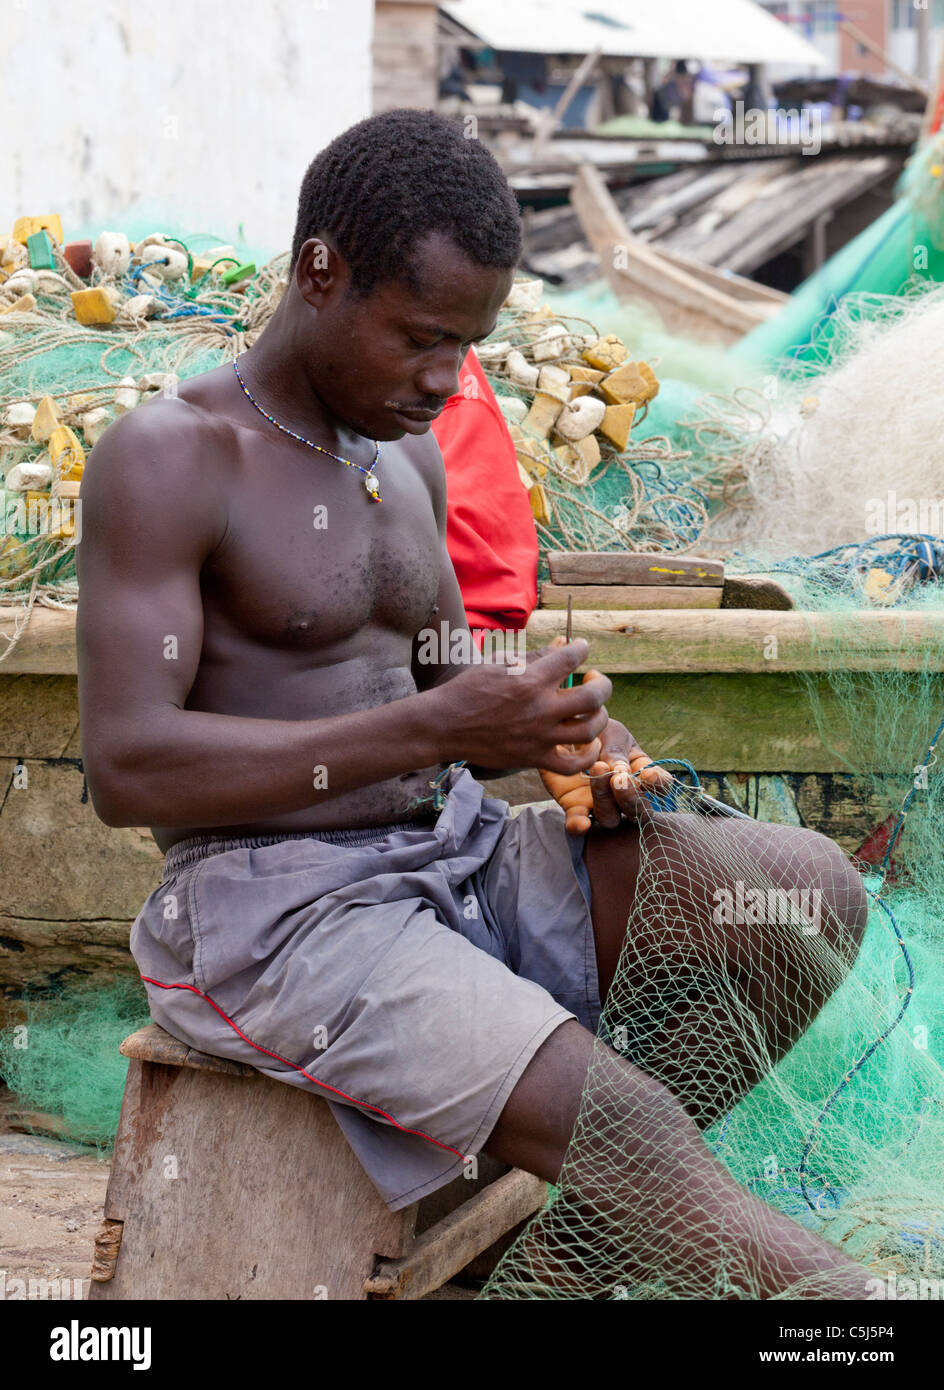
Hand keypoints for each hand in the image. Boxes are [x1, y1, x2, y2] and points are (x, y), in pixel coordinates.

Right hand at [431, 635, 611, 774]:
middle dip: (602, 684)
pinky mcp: (533, 758)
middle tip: (595, 680)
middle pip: (592, 697)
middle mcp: (539, 709)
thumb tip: (562, 644)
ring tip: (594, 709)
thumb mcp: (499, 663)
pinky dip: (587, 755)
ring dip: (600, 716)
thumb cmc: (468, 689)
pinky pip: (572, 764)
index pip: (571, 658)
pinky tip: (587, 743)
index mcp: (530, 680)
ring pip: (589, 730)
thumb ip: (535, 656)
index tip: (580, 648)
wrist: (444, 725)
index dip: (581, 648)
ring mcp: (539, 737)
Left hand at [584, 718, 673, 829]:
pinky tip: (581, 823)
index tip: (649, 774)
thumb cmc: (593, 731)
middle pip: (638, 811)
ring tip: (596, 770)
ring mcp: (600, 803)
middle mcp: (623, 793)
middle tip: (619, 780)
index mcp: (640, 771)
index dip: (659, 784)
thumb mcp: (609, 733)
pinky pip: (578, 824)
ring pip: (610, 818)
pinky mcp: (574, 807)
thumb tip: (622, 773)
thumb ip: (617, 752)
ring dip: (606, 801)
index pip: (661, 786)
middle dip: (632, 798)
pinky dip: (579, 826)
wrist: (562, 729)